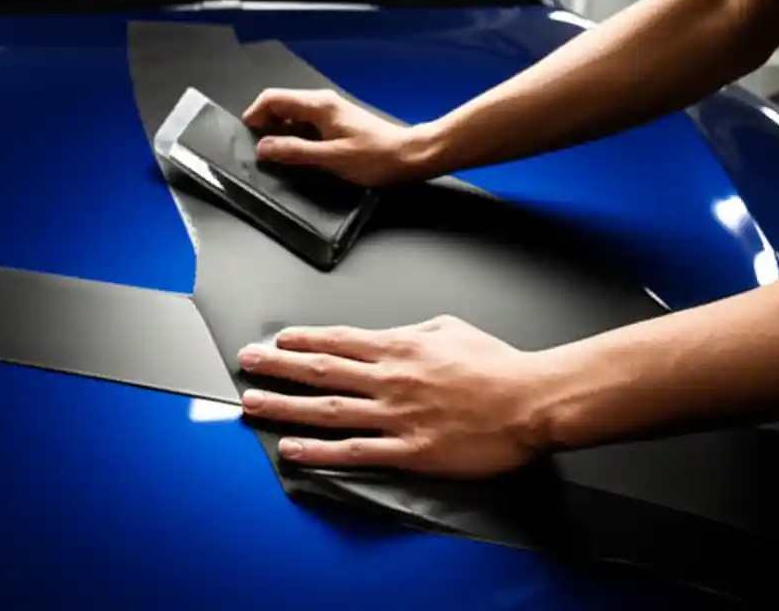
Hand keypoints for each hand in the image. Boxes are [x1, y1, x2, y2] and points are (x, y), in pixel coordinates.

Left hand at [237, 315, 557, 477]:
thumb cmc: (498, 366)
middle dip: (279, 366)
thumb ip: (416, 331)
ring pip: (327, 410)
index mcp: (400, 347)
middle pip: (321, 371)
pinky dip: (318, 450)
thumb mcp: (451, 328)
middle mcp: (389, 379)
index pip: (339, 341)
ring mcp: (395, 416)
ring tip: (254, 403)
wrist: (530, 401)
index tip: (278, 341)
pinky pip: (353, 450)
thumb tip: (395, 334)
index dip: (303, 340)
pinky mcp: (408, 449)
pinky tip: (292, 448)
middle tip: (248, 363)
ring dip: (285, 405)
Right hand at [243, 88, 440, 186]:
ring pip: (292, 117)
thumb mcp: (331, 158)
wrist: (409, 156)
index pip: (273, 98)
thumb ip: (295, 152)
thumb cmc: (375, 157)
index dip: (254, 115)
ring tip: (278, 158)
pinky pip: (305, 126)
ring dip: (280, 134)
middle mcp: (321, 103)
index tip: (248, 138)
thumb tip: (263, 148)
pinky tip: (298, 157)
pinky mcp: (335, 124)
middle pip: (280, 106)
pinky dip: (295, 138)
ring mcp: (329, 113)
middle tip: (262, 152)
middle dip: (265, 125)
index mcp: (318, 105)